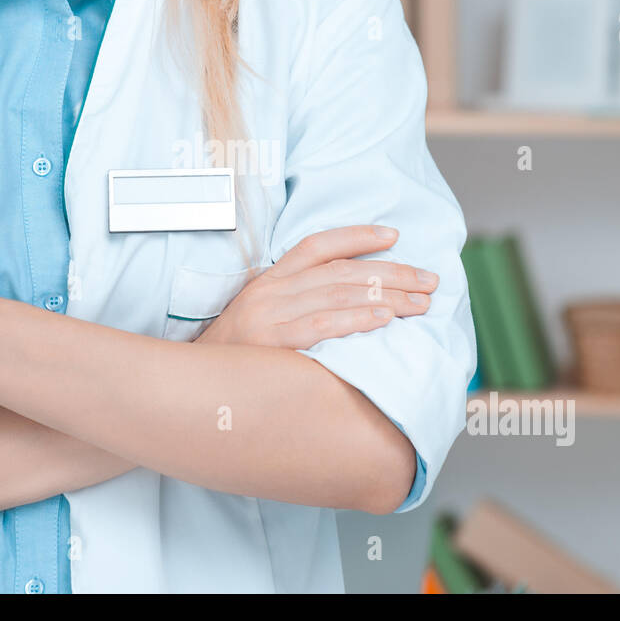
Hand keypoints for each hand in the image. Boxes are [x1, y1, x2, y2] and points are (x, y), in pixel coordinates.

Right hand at [196, 225, 437, 348]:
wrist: (190, 384)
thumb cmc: (233, 357)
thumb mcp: (258, 318)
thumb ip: (294, 303)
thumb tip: (350, 300)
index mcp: (269, 280)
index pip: (318, 246)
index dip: (357, 236)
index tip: (395, 236)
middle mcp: (270, 291)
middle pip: (341, 271)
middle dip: (392, 273)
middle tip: (429, 281)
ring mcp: (269, 315)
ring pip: (338, 294)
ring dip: (386, 297)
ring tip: (420, 303)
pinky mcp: (271, 344)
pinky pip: (321, 325)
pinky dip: (356, 320)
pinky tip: (384, 320)